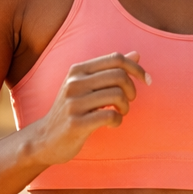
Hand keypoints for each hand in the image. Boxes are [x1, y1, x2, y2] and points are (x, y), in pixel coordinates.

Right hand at [26, 52, 149, 166]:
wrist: (45, 139)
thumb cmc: (73, 110)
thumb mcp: (87, 86)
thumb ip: (110, 70)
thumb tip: (137, 54)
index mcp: (77, 70)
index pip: (115, 58)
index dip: (136, 68)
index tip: (147, 80)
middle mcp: (74, 83)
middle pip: (119, 76)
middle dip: (132, 90)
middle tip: (128, 102)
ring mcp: (74, 103)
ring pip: (117, 95)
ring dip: (125, 108)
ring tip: (119, 113)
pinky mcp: (76, 123)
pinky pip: (110, 116)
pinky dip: (118, 121)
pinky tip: (112, 124)